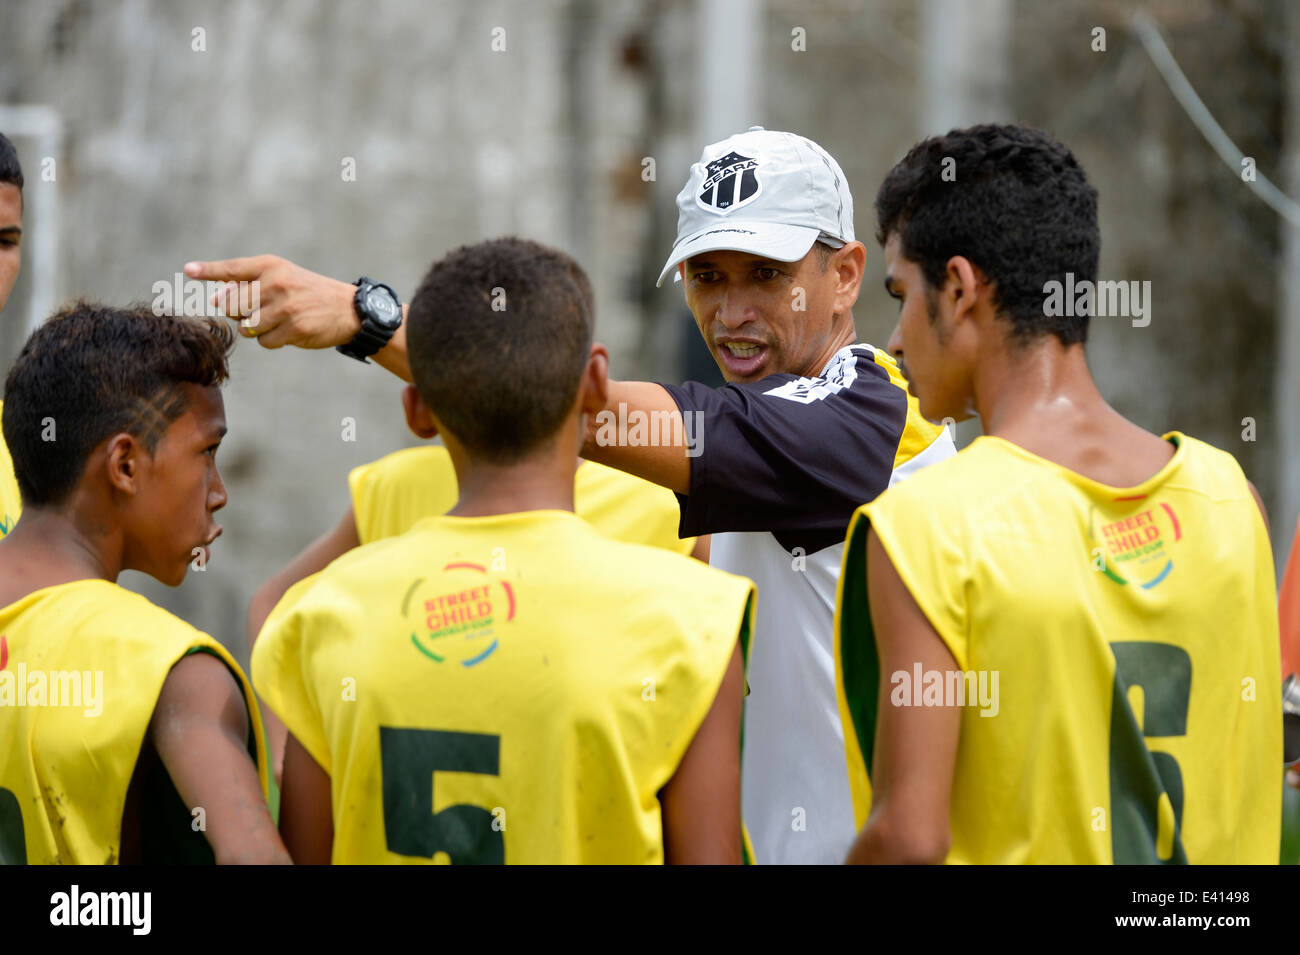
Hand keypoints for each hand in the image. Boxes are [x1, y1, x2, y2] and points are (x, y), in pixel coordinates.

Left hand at [183, 254, 359, 348]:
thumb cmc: (308, 292)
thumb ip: (250, 285)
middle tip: (259, 310)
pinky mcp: (295, 328)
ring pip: (246, 326)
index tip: (188, 270)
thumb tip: (218, 300)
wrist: (348, 309)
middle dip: (238, 313)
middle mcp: (276, 283)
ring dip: (255, 329)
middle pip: (233, 305)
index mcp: (271, 266)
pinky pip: (264, 342)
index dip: (209, 271)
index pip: (233, 269)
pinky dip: (272, 340)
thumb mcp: (282, 278)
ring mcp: (285, 307)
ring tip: (277, 321)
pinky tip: (289, 331)